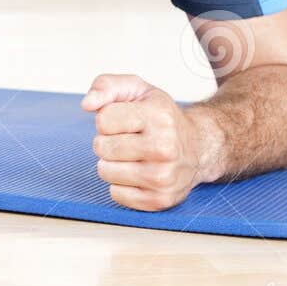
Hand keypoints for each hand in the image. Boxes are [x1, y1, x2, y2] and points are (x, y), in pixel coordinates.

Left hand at [81, 73, 216, 211]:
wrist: (199, 147)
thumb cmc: (161, 117)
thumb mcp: (137, 89)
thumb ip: (106, 85)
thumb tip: (87, 104)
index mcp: (159, 117)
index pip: (103, 120)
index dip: (107, 119)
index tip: (124, 120)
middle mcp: (165, 148)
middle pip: (102, 147)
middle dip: (108, 141)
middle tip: (128, 139)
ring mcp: (164, 177)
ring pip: (105, 172)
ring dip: (112, 164)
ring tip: (133, 157)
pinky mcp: (160, 200)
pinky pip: (116, 194)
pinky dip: (121, 185)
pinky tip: (139, 174)